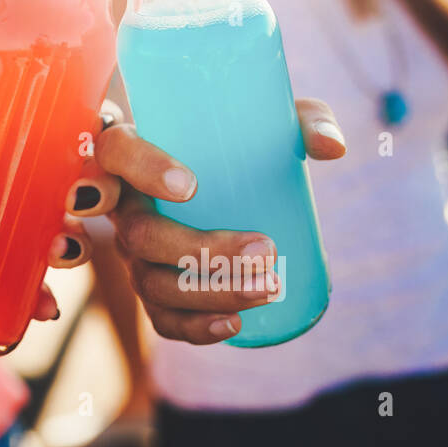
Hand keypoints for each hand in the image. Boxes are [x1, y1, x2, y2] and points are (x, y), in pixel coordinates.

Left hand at [0, 82, 124, 319]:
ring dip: (74, 244)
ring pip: (64, 228)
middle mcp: (22, 162)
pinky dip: (37, 293)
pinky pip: (23, 274)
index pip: (73, 116)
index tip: (102, 140)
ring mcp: (7, 208)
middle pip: (83, 176)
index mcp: (10, 114)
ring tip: (60, 253)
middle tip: (76, 200)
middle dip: (98, 193)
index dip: (101, 129)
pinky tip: (41, 308)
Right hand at [96, 98, 346, 344]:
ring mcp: (132, 251)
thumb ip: (301, 120)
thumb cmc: (230, 138)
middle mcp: (123, 203)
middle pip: (139, 234)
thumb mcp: (265, 119)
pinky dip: (194, 327)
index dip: (143, 172)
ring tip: (269, 288)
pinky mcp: (153, 284)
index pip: (117, 152)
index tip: (190, 186)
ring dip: (209, 292)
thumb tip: (331, 148)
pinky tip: (234, 323)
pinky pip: (160, 316)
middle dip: (199, 251)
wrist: (213, 178)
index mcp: (131, 149)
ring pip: (151, 282)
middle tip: (264, 250)